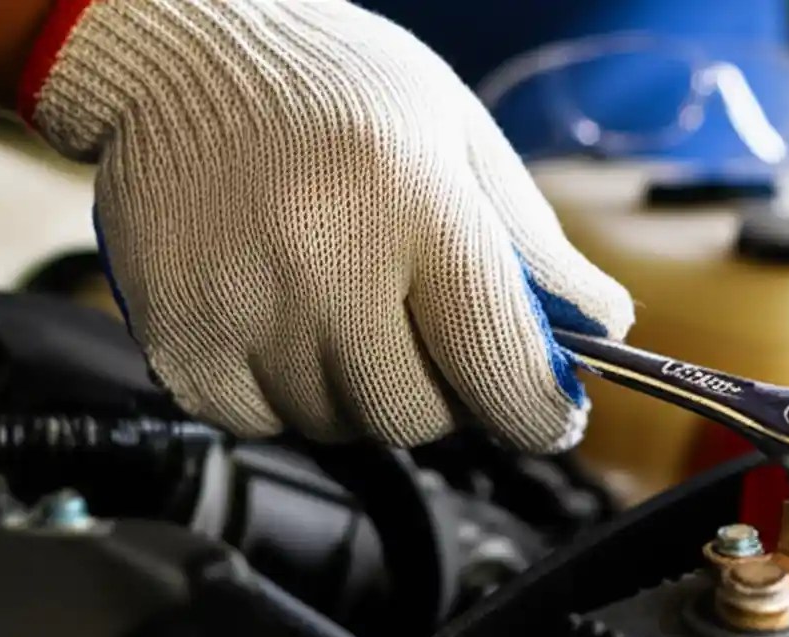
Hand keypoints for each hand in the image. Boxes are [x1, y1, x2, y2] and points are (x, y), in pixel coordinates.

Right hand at [19, 0, 631, 450]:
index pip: (502, 365)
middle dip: (450, 394)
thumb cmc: (338, 88)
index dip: (542, 411)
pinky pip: (266, 425)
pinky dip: (293, 393)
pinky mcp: (183, 344)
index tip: (552, 412)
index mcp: (417, 205)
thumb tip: (605, 325)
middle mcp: (327, 265)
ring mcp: (245, 311)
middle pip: (422, 416)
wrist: (185, 56)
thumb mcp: (461, 138)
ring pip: (346, 427)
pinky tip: (289, 318)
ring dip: (368, 390)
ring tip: (350, 303)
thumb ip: (536, 244)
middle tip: (435, 332)